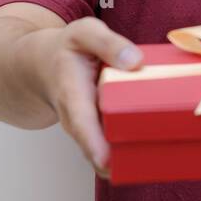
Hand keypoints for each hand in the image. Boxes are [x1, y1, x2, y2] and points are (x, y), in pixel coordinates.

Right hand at [34, 16, 143, 179]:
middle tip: (149, 167)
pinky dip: (129, 157)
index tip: (105, 160)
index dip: (92, 142)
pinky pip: (111, 151)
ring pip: (104, 155)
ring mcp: (85, 132)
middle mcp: (76, 120)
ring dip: (126, 163)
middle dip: (118, 161)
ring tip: (157, 166)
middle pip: (95, 148)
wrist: (43, 66)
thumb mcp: (85, 33)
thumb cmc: (68, 49)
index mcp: (72, 93)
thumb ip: (108, 43)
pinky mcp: (95, 135)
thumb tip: (135, 61)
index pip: (81, 122)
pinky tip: (154, 160)